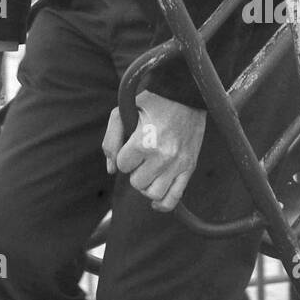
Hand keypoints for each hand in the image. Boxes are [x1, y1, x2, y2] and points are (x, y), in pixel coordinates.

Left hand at [102, 90, 206, 212]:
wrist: (185, 94)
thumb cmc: (152, 102)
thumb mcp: (123, 112)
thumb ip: (111, 140)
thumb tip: (111, 169)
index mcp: (144, 141)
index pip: (123, 165)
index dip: (124, 156)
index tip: (131, 145)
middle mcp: (162, 156)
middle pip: (137, 182)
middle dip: (135, 170)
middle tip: (141, 156)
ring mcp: (178, 164)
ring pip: (153, 194)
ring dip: (147, 184)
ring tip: (148, 170)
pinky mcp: (189, 168)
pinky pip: (174, 198)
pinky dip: (162, 204)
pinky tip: (155, 201)